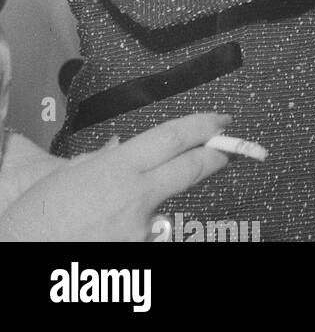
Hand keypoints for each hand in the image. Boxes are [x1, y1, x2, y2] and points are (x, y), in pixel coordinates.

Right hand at [0, 112, 231, 241]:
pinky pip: (148, 236)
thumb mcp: (66, 177)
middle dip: (216, 156)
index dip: (204, 126)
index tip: (222, 120)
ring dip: (157, 205)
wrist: (17, 259)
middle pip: (192, 169)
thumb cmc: (33, 220)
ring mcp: (141, 231)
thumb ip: (101, 161)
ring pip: (167, 207)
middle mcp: (137, 196)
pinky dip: (137, 232)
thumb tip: (119, 151)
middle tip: (228, 148)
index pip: (175, 137)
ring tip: (114, 214)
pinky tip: (108, 234)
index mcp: (119, 168)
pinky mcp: (139, 256)